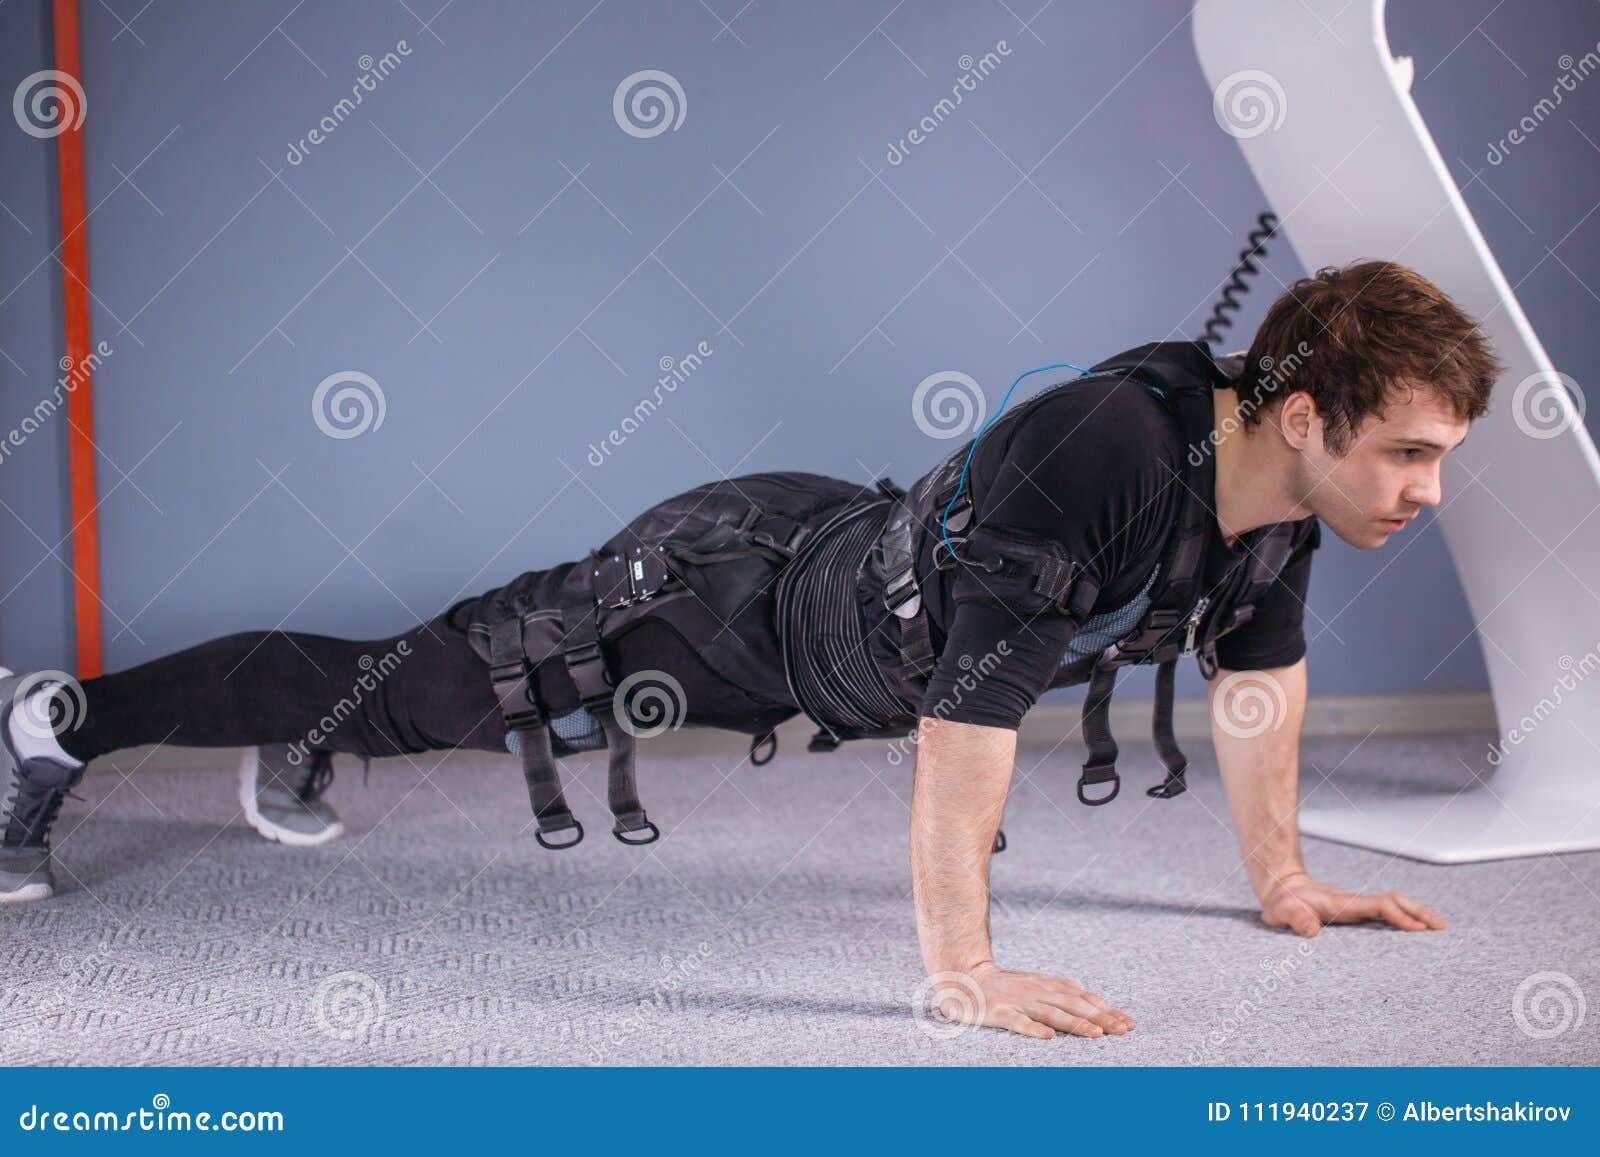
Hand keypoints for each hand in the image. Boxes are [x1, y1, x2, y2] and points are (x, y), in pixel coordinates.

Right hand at [932, 962, 1135, 1039]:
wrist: (964, 978)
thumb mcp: (1035, 983)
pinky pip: (1018, 1021)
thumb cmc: (1003, 985)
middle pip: (1074, 1005)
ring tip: (1095, 1034)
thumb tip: (1088, 996)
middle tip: (1123, 1031)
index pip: (1083, 998)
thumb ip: (1060, 990)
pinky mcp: (999, 1012)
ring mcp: (1018, 1001)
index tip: (1129, 1024)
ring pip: (1051, 1013)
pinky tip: (1047, 1037)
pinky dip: (1033, 1029)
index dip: (1107, 1010)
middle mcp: (1038, 991)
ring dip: (1075, 1023)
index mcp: (1048, 986)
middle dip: (1101, 1018)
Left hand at [1259, 872, 1445, 936]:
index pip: (1379, 906)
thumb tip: (1311, 931)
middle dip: (1419, 912)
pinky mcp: (1355, 914)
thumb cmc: (1283, 903)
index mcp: (1343, 904)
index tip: (1418, 929)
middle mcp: (1355, 904)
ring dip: (1416, 915)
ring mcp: (1357, 908)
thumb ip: (1296, 919)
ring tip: (1439, 929)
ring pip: (1393, 908)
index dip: (1399, 916)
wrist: (1281, 890)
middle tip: (1442, 927)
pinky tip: (1416, 931)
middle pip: (1395, 903)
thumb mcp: (1283, 911)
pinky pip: (1385, 915)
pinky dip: (1404, 920)